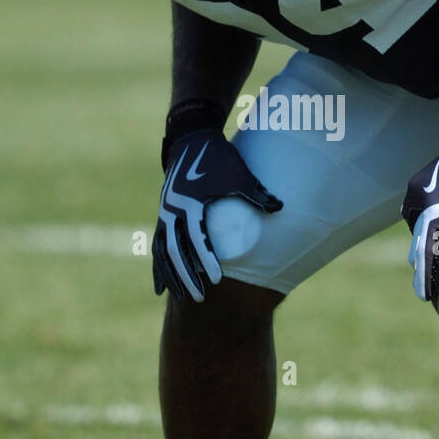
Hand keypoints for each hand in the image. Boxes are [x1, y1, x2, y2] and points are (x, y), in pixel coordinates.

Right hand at [152, 128, 281, 300]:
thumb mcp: (239, 175)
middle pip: (177, 251)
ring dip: (172, 276)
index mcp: (190, 204)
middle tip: (200, 297)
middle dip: (187, 276)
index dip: (207, 260)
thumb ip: (257, 193)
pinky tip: (161, 290)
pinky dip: (159, 268)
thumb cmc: (219, 159)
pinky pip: (157, 248)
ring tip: (183, 297)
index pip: (198, 239)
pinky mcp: (162, 217)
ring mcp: (164, 215)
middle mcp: (172, 212)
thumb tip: (280, 208)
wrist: (191, 140)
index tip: (216, 280)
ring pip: (163, 253)